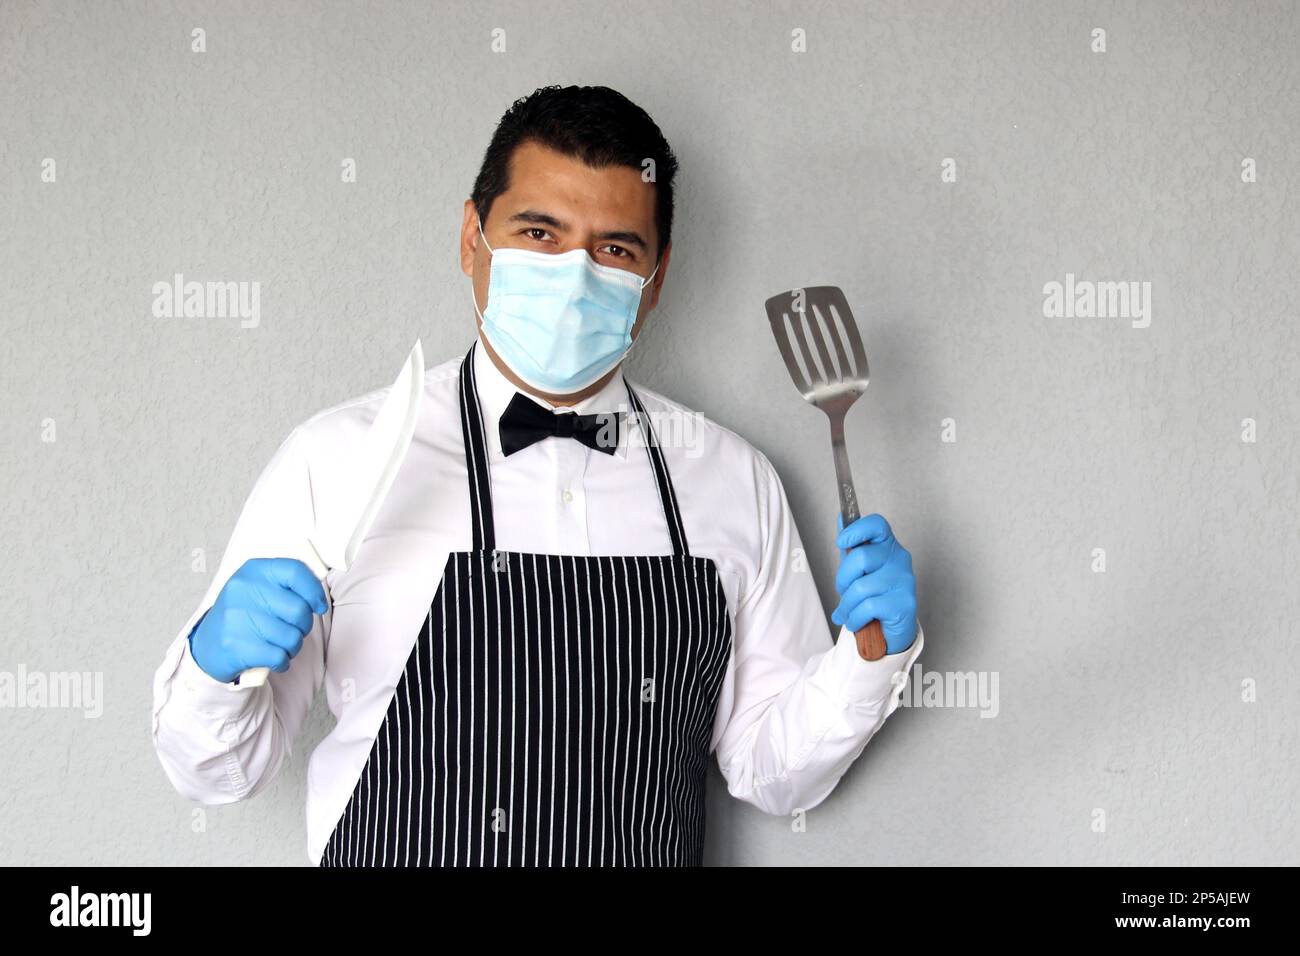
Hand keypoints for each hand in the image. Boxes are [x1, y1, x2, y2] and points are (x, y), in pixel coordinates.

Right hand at [190, 557, 328, 683]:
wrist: (207, 645)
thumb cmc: (243, 614)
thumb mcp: (258, 587)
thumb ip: (287, 583)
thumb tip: (318, 595)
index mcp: (253, 571)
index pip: (295, 571)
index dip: (314, 590)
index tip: (318, 605)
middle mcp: (243, 590)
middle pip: (299, 609)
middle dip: (304, 625)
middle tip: (293, 629)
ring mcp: (238, 618)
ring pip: (292, 637)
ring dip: (293, 646)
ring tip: (280, 644)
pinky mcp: (236, 646)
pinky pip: (279, 656)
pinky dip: (282, 661)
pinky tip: (274, 658)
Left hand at [830, 513, 916, 655]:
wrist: (893, 630)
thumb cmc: (875, 595)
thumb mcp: (860, 570)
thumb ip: (851, 546)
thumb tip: (840, 517)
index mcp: (888, 546)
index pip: (877, 525)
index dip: (856, 529)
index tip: (842, 542)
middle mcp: (900, 559)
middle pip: (861, 557)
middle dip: (843, 579)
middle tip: (844, 592)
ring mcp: (904, 581)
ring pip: (861, 587)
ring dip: (847, 605)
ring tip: (848, 613)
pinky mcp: (904, 604)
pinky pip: (868, 607)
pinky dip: (855, 618)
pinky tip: (856, 621)